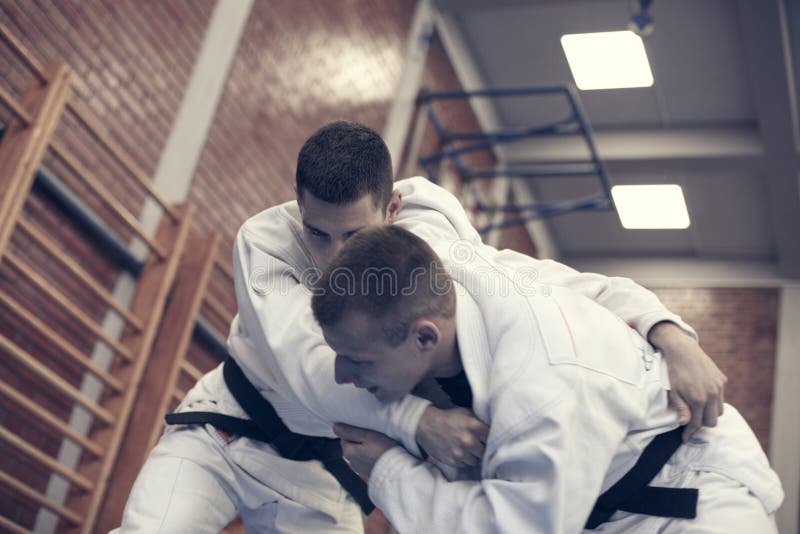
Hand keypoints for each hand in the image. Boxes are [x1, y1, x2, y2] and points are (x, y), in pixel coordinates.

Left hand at [333, 423, 398, 479]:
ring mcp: (359, 470)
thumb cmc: (384, 450)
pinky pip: (364, 462)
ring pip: (357, 454)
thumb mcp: (367, 435)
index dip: (354, 430)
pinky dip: (368, 457)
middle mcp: (350, 462)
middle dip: (358, 440)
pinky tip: (377, 455)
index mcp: (348, 452)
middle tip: (372, 435)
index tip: (365, 428)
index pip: (344, 436)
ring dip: (363, 448)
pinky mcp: (367, 474)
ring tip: (376, 444)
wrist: (398, 471)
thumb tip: (335, 427)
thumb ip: (350, 431)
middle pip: (350, 445)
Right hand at [416, 405, 488, 467]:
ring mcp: (460, 453)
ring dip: (473, 456)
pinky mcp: (452, 461)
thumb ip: (480, 421)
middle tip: (478, 444)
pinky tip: (459, 452)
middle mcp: (468, 441)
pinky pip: (464, 465)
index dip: (490, 438)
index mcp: (474, 426)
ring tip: (468, 449)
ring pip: (475, 461)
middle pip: (485, 451)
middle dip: (482, 448)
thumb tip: (494, 428)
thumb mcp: (466, 412)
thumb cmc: (448, 417)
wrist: (426, 424)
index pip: (492, 438)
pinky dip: (463, 460)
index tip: (488, 438)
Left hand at [649, 322, 726, 440]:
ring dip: (710, 413)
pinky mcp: (722, 380)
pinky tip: (704, 397)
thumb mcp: (674, 391)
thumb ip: (681, 408)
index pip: (697, 423)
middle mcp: (711, 394)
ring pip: (719, 411)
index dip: (690, 432)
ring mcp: (718, 387)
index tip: (685, 438)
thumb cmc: (675, 371)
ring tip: (698, 410)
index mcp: (698, 399)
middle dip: (701, 424)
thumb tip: (684, 424)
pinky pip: (721, 397)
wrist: (683, 350)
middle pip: (712, 421)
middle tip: (692, 422)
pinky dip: (713, 401)